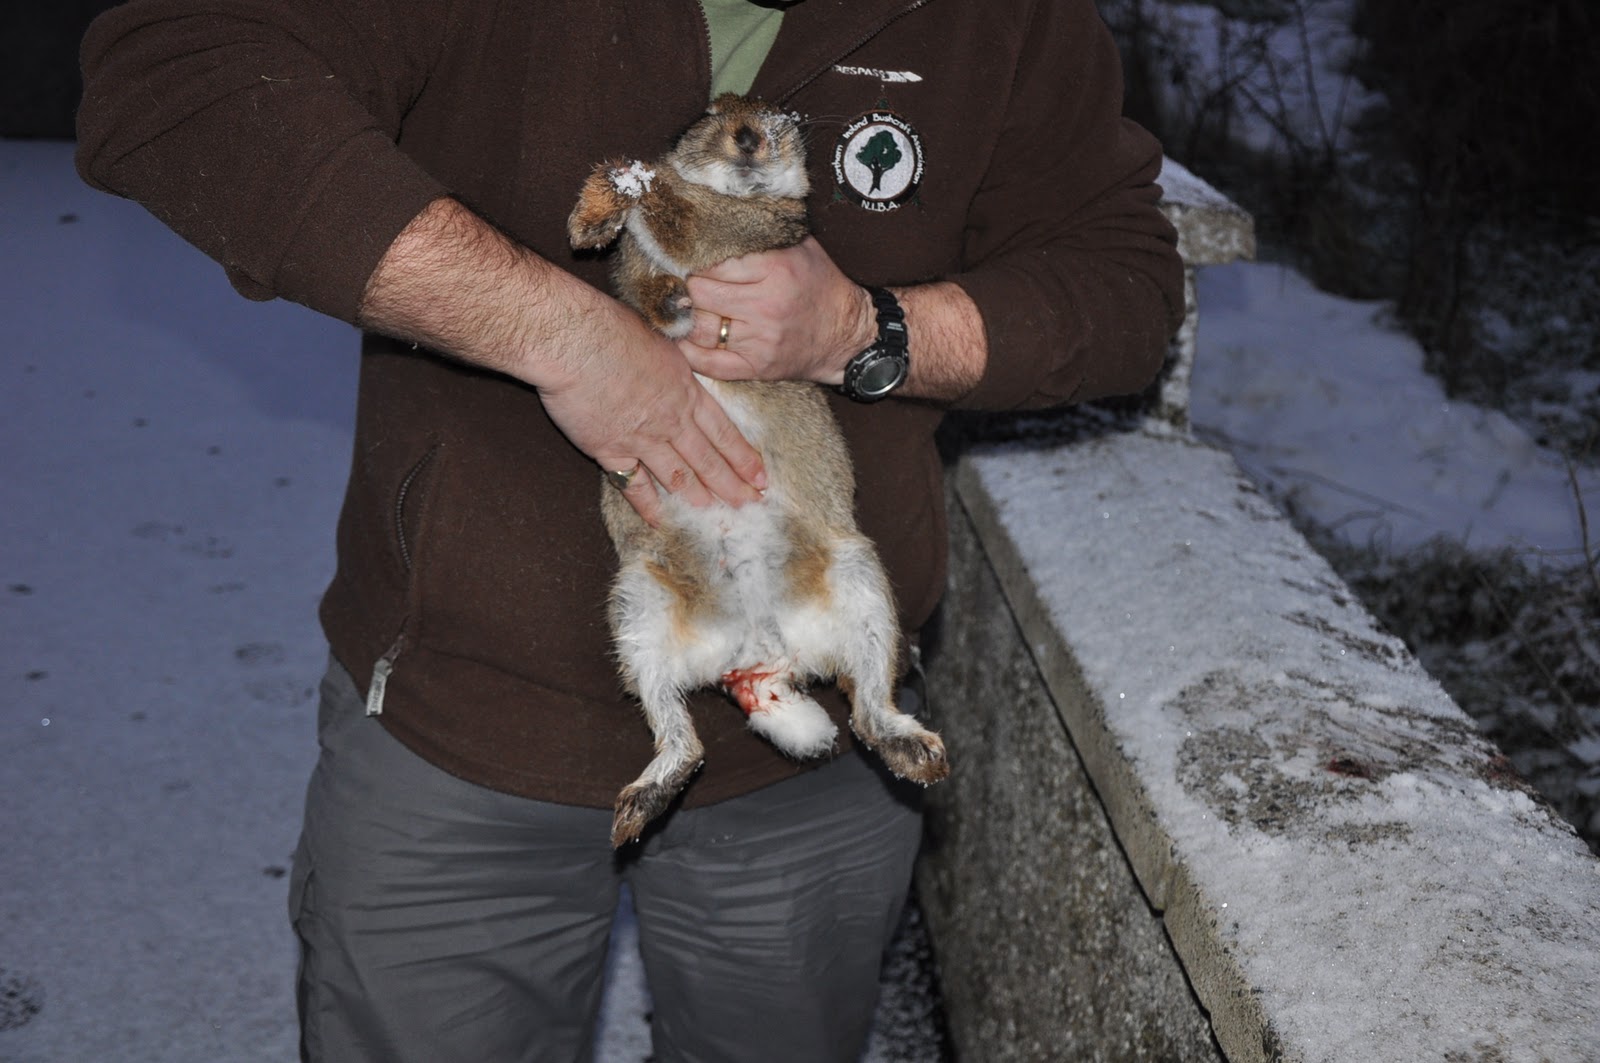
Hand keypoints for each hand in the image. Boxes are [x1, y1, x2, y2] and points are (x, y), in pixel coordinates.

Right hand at [537, 304, 767, 525]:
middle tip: (750, 503)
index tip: (761, 476)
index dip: (744, 457)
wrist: (577, 341)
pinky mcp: (611, 450)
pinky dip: (648, 506)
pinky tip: (660, 521)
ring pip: (678, 476)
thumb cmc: (612, 328)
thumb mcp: (660, 340)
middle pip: (708, 459)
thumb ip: (672, 364)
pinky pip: (634, 486)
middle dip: (732, 484)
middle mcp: (671, 419)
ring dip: (698, 497)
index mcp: (685, 390)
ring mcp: (643, 438)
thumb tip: (676, 366)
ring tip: (714, 514)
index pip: (723, 431)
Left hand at [677, 237, 874, 385]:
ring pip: (701, 328)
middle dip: (690, 288)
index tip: (694, 263)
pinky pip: (710, 364)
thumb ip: (766, 233)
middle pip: (700, 295)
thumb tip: (727, 215)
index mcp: (775, 270)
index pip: (714, 264)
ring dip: (688, 318)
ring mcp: (760, 340)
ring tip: (687, 309)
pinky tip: (684, 340)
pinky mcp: (757, 367)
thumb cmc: (822, 285)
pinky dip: (690, 353)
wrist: (848, 334)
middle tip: (688, 285)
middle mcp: (765, 306)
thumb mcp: (802, 247)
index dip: (699, 263)